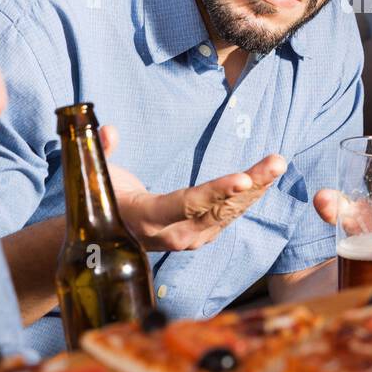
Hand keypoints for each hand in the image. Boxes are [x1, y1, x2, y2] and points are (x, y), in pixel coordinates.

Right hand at [99, 126, 284, 250]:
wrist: (106, 241)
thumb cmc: (102, 199)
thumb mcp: (95, 176)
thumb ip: (101, 152)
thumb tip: (110, 130)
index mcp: (146, 217)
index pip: (186, 204)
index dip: (216, 191)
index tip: (244, 179)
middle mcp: (172, 234)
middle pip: (218, 208)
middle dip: (251, 185)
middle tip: (276, 162)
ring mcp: (189, 240)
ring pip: (230, 212)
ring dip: (258, 188)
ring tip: (277, 163)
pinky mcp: (201, 237)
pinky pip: (230, 214)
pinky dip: (251, 196)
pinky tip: (268, 177)